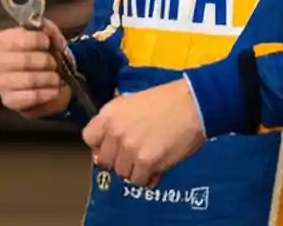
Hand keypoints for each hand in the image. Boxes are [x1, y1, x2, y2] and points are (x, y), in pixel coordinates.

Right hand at [0, 18, 71, 118]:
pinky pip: (32, 96)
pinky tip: (53, 90)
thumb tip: (43, 28)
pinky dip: (48, 93)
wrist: (45, 84)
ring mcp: (0, 83)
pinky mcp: (8, 101)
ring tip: (56, 78)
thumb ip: (47, 29)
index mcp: (3, 41)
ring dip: (50, 78)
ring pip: (30, 79)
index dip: (39, 40)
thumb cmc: (43, 56)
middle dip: (47, 61)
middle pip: (25, 60)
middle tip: (54, 64)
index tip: (48, 43)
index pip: (21, 39)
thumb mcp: (48, 37)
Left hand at [82, 78, 206, 187]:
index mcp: (110, 113)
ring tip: (151, 156)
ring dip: (135, 169)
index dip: (101, 144)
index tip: (113, 146)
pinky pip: (139, 181)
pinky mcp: (146, 162)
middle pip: (105, 161)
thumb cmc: (167, 100)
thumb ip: (116, 122)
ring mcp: (130, 148)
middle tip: (137, 152)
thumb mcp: (133, 102)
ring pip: (122, 173)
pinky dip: (149, 176)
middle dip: (120, 159)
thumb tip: (105, 147)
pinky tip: (159, 164)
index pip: (89, 138)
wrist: (193, 104)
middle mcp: (115, 132)